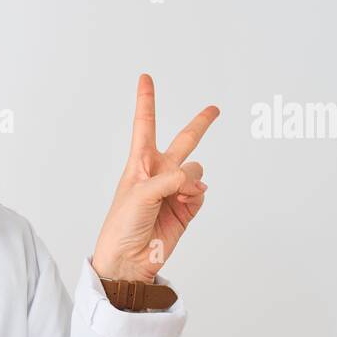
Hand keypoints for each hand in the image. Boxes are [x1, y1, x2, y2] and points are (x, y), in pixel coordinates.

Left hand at [90, 73, 217, 282]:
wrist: (128, 259)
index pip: (145, 125)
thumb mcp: (140, 193)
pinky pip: (201, 191)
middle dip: (200, 125)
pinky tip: (184, 204)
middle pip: (184, 141)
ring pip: (196, 170)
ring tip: (175, 197)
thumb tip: (196, 179)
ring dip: (190, 180)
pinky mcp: (187, 208)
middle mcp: (159, 173)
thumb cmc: (122, 225)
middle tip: (215, 109)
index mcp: (140, 163)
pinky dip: (196, 195)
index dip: (147, 101)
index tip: (146, 78)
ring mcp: (175, 190)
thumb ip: (170, 178)